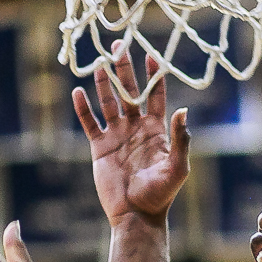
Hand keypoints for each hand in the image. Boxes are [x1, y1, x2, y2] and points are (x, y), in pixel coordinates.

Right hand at [73, 44, 190, 226]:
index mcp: (156, 130)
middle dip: (124, 70)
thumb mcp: (177, 167)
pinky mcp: (99, 147)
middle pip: (129, 92)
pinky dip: (83, 108)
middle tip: (118, 46)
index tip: (150, 54)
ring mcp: (117, 136)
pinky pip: (89, 123)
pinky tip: (78, 91)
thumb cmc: (161, 195)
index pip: (155, 95)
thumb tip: (184, 110)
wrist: (135, 216)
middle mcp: (136, 128)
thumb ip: (180, 139)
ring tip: (99, 63)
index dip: (153, 75)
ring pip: (108, 103)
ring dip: (104, 84)